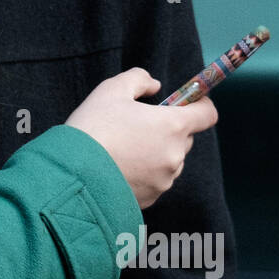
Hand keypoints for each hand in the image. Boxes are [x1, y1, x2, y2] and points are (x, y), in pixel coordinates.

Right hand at [64, 68, 217, 208]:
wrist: (72, 174)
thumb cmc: (92, 128)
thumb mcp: (111, 90)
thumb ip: (139, 79)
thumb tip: (154, 85)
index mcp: (172, 125)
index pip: (207, 114)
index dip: (199, 105)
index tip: (184, 102)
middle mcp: (175, 155)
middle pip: (185, 137)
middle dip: (168, 129)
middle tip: (137, 126)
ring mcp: (164, 180)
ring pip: (169, 160)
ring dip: (155, 152)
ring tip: (123, 149)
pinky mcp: (151, 198)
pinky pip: (155, 180)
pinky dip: (143, 173)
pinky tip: (118, 167)